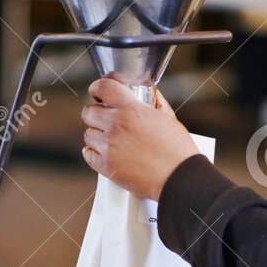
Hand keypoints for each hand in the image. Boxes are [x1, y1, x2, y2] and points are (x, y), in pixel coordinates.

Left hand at [80, 76, 199, 199]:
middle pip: (88, 112)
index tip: (98, 92)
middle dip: (95, 114)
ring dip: (97, 135)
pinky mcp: (106, 166)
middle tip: (105, 120)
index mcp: (132, 110)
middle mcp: (117, 125)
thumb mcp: (169, 119)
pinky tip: (107, 153)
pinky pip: (88, 154)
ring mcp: (109, 146)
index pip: (103, 88)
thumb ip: (155, 103)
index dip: (97, 88)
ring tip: (111, 140)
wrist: (178, 178)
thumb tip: (151, 95)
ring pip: (88, 134)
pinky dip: (94, 153)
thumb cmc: (177, 151)